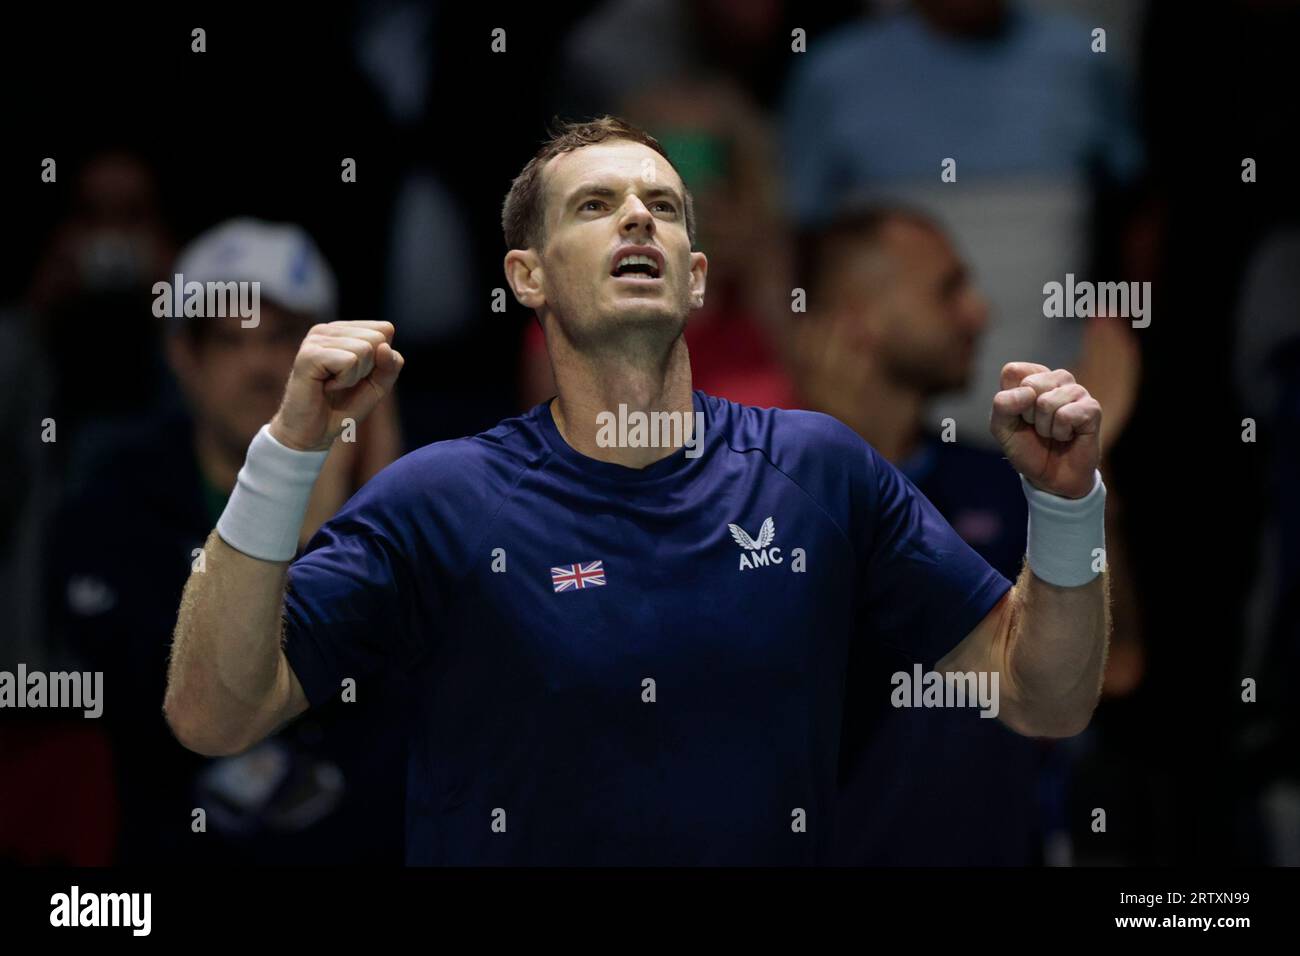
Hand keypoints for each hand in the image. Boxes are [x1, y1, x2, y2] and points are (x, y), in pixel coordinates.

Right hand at [269, 320, 403, 451]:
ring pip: (364, 349)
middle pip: (377, 338)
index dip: (381, 361)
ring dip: (355, 377)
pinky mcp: (309, 354)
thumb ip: (390, 365)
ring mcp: (315, 339)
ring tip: (333, 385)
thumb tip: (384, 346)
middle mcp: (327, 330)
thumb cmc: (343, 407)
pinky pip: (349, 361)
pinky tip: (326, 386)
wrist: (313, 434)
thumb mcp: (377, 386)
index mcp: (343, 331)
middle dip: (369, 368)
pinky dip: (344, 381)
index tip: (359, 376)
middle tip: (344, 382)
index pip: (384, 330)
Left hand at [990, 362, 1100, 498]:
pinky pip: (1066, 415)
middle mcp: (1056, 379)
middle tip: (1037, 427)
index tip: (1019, 416)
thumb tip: (1027, 392)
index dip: (1010, 400)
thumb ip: (1002, 406)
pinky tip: (1068, 436)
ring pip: (1047, 402)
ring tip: (1053, 433)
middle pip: (1030, 384)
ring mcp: (1076, 392)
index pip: (1013, 371)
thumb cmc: (1027, 448)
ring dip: (1044, 427)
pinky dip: (1060, 432)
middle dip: (1028, 415)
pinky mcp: (1092, 408)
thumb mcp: (1002, 429)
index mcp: (1033, 377)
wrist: (1051, 477)